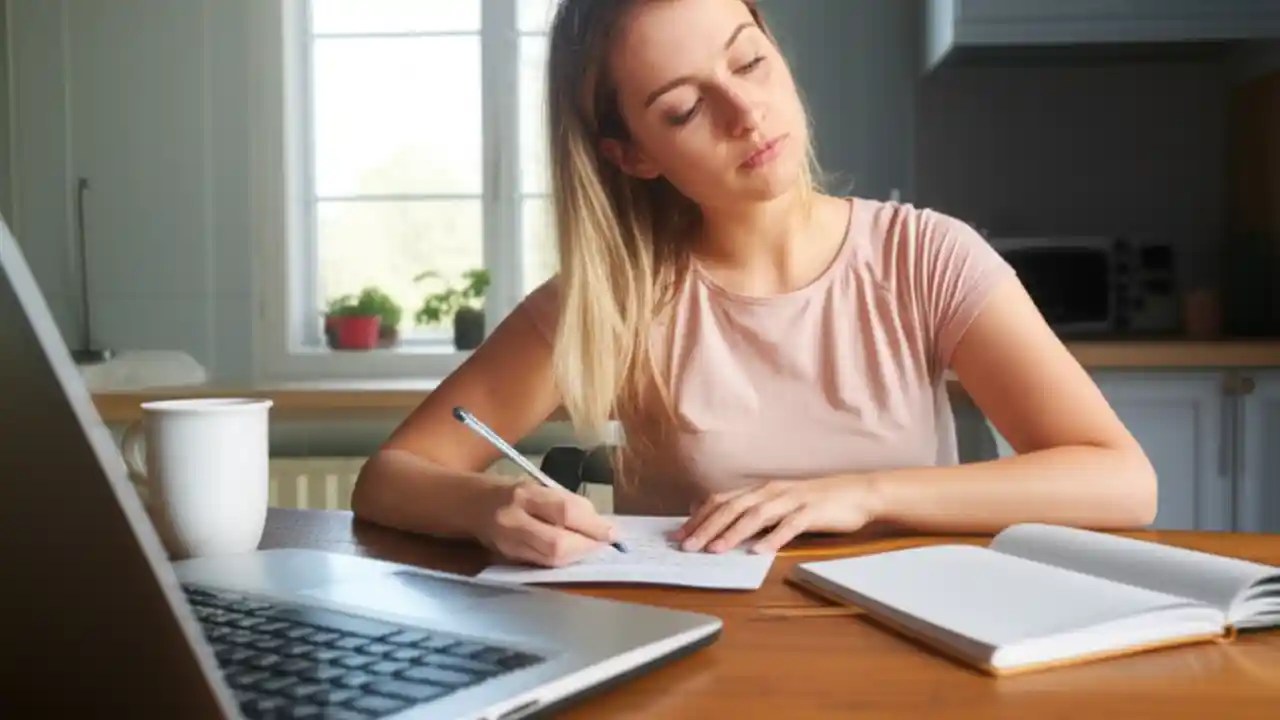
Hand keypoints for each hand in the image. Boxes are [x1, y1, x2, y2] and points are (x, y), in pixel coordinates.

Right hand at [477, 480, 616, 567]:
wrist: (466, 505)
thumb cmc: (506, 490)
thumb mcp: (535, 485)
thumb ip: (565, 502)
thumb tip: (601, 524)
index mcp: (522, 494)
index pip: (565, 512)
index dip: (593, 525)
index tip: (614, 532)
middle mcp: (512, 521)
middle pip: (558, 544)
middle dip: (588, 546)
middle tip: (606, 543)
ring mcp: (507, 545)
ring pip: (551, 560)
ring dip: (578, 556)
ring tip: (591, 548)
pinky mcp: (507, 560)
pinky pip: (542, 565)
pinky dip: (562, 561)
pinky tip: (572, 554)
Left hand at [673, 477, 881, 554]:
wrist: (857, 492)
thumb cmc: (815, 501)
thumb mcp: (779, 502)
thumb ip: (751, 509)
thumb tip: (719, 519)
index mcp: (760, 490)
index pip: (722, 502)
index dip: (699, 518)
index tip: (679, 536)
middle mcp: (771, 492)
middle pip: (733, 508)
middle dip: (707, 528)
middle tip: (688, 547)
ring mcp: (792, 500)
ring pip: (756, 515)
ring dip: (733, 533)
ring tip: (716, 550)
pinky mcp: (812, 512)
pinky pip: (790, 526)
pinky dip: (773, 538)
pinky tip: (759, 552)